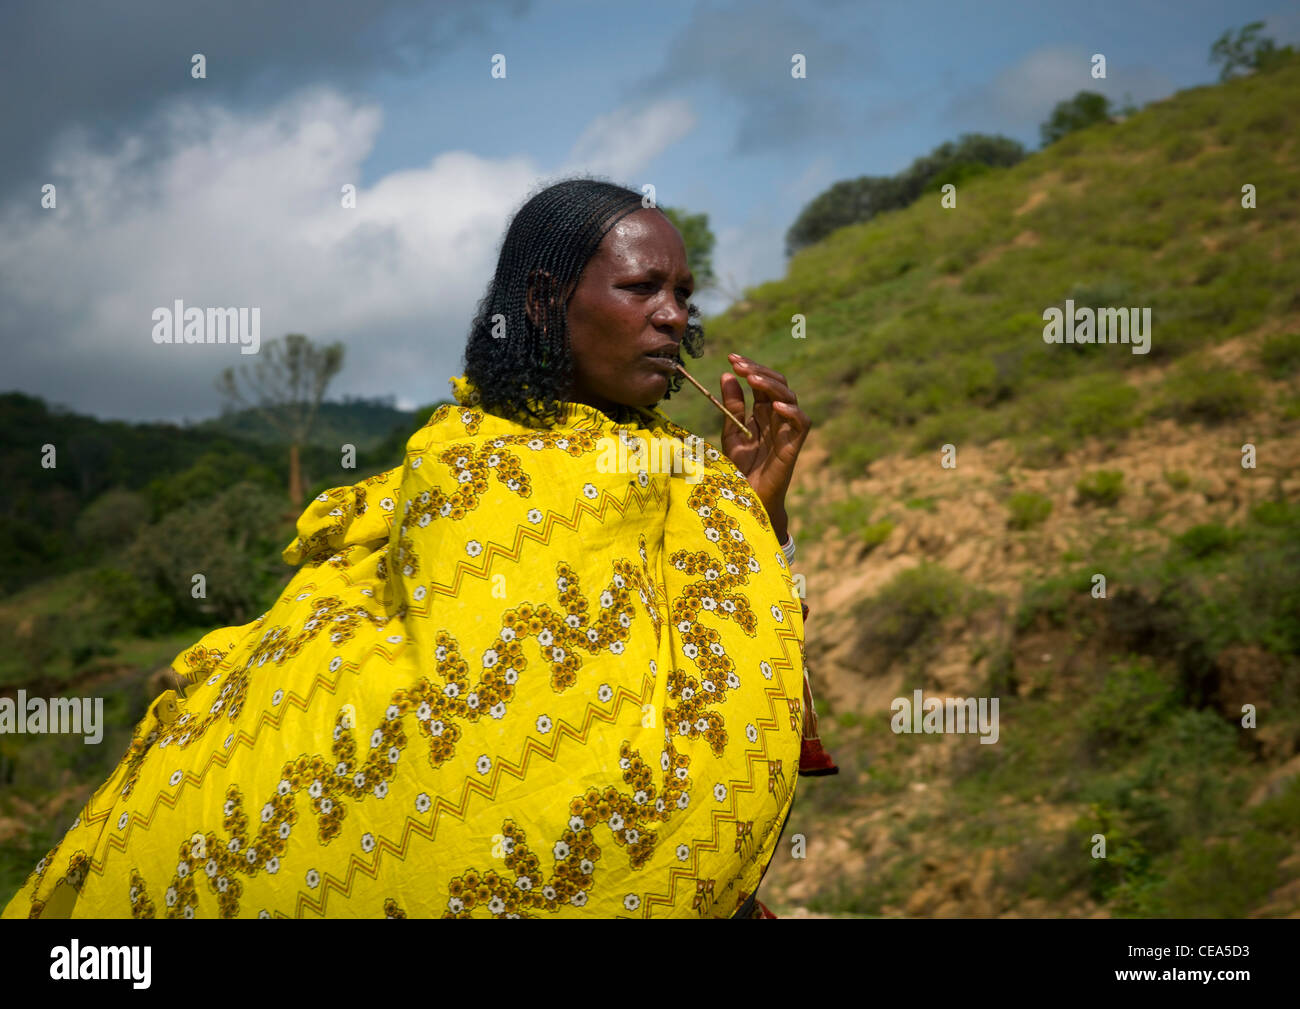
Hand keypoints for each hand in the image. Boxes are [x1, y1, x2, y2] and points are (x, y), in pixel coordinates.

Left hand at [718, 354, 809, 540]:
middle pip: (776, 384)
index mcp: (761, 412)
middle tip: (739, 364)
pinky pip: (802, 423)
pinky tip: (775, 406)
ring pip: (789, 397)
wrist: (747, 499)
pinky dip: (792, 412)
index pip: (760, 382)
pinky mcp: (794, 445)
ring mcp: (787, 430)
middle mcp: (776, 417)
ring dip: (771, 385)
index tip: (731, 358)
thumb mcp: (732, 433)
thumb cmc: (740, 470)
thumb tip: (727, 375)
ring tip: (752, 379)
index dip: (749, 368)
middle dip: (758, 371)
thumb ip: (732, 406)